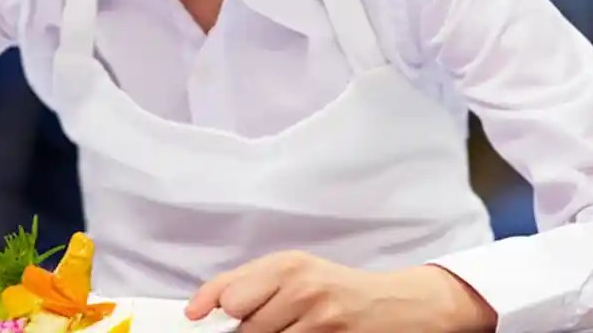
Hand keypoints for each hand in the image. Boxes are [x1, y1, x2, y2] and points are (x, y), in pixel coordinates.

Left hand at [184, 251, 496, 332]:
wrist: (399, 304)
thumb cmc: (337, 288)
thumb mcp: (294, 273)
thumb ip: (248, 283)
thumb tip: (200, 308)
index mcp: (287, 265)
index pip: (229, 292)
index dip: (208, 307)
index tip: (194, 317)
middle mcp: (302, 288)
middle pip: (242, 326)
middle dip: (245, 329)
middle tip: (269, 322)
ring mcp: (319, 319)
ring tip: (290, 329)